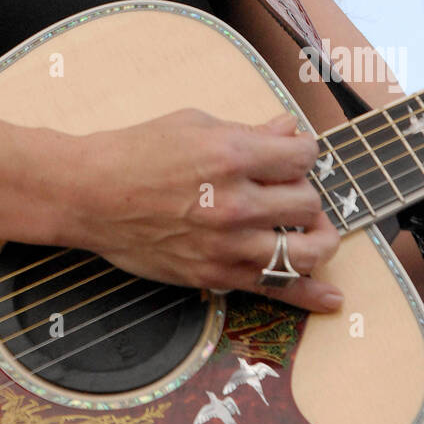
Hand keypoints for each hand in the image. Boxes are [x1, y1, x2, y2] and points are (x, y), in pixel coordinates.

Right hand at [70, 108, 341, 312]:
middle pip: (308, 201)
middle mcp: (235, 202)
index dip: (305, 151)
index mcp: (231, 154)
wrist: (91, 194)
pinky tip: (333, 299)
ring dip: (318, 238)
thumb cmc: (137, 151)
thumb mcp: (193, 124)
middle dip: (304, 191)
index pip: (302, 155)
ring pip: (306, 250)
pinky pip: (277, 289)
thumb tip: (289, 129)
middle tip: (288, 188)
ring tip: (310, 230)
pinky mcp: (216, 275)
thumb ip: (248, 131)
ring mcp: (227, 245)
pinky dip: (310, 296)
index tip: (296, 153)